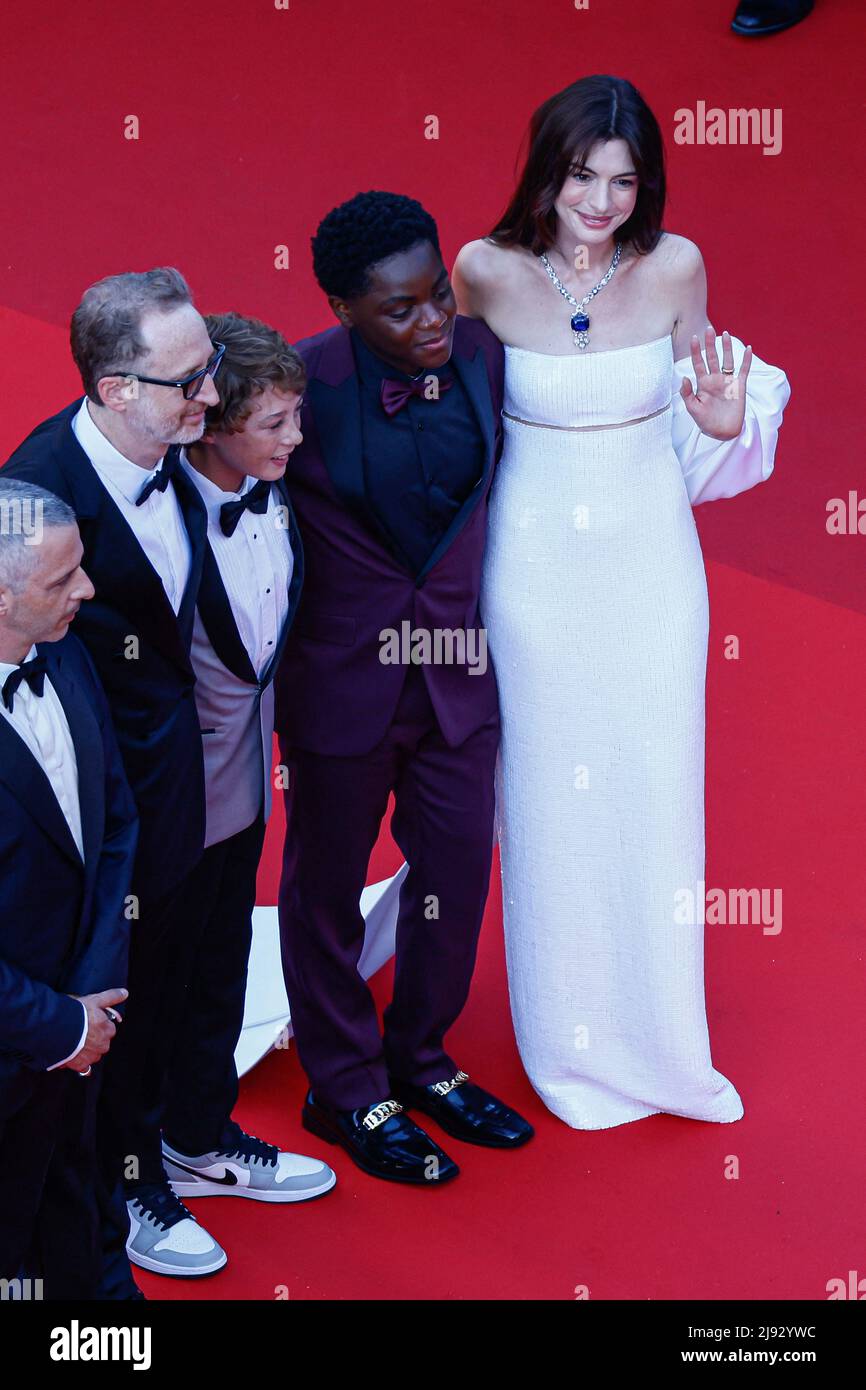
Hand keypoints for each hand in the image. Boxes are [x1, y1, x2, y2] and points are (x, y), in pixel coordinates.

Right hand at [60, 987, 127, 1072]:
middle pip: (101, 1042)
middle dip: (93, 1037)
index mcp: (108, 1030)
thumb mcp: (95, 1000)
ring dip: (86, 1049)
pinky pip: (84, 1067)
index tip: (89, 1021)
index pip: (108, 1028)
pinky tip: (73, 1057)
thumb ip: (111, 997)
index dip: (98, 1024)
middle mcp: (103, 1045)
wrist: (56, 1030)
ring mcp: (92, 1056)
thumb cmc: (76, 1014)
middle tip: (81, 1030)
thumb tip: (124, 993)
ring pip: (93, 1053)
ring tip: (74, 1041)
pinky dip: (80, 1063)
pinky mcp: (80, 1065)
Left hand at [680, 326, 751, 440]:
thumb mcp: (693, 409)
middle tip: (708, 329)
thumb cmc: (706, 422)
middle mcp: (715, 379)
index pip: (698, 363)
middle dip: (710, 344)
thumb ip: (687, 394)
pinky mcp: (740, 386)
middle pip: (712, 357)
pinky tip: (748, 348)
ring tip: (725, 334)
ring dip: (727, 348)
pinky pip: (744, 370)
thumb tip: (684, 377)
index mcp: (703, 383)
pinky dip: (746, 360)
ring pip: (727, 360)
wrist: (722, 432)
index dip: (696, 351)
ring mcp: (728, 382)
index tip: (693, 338)